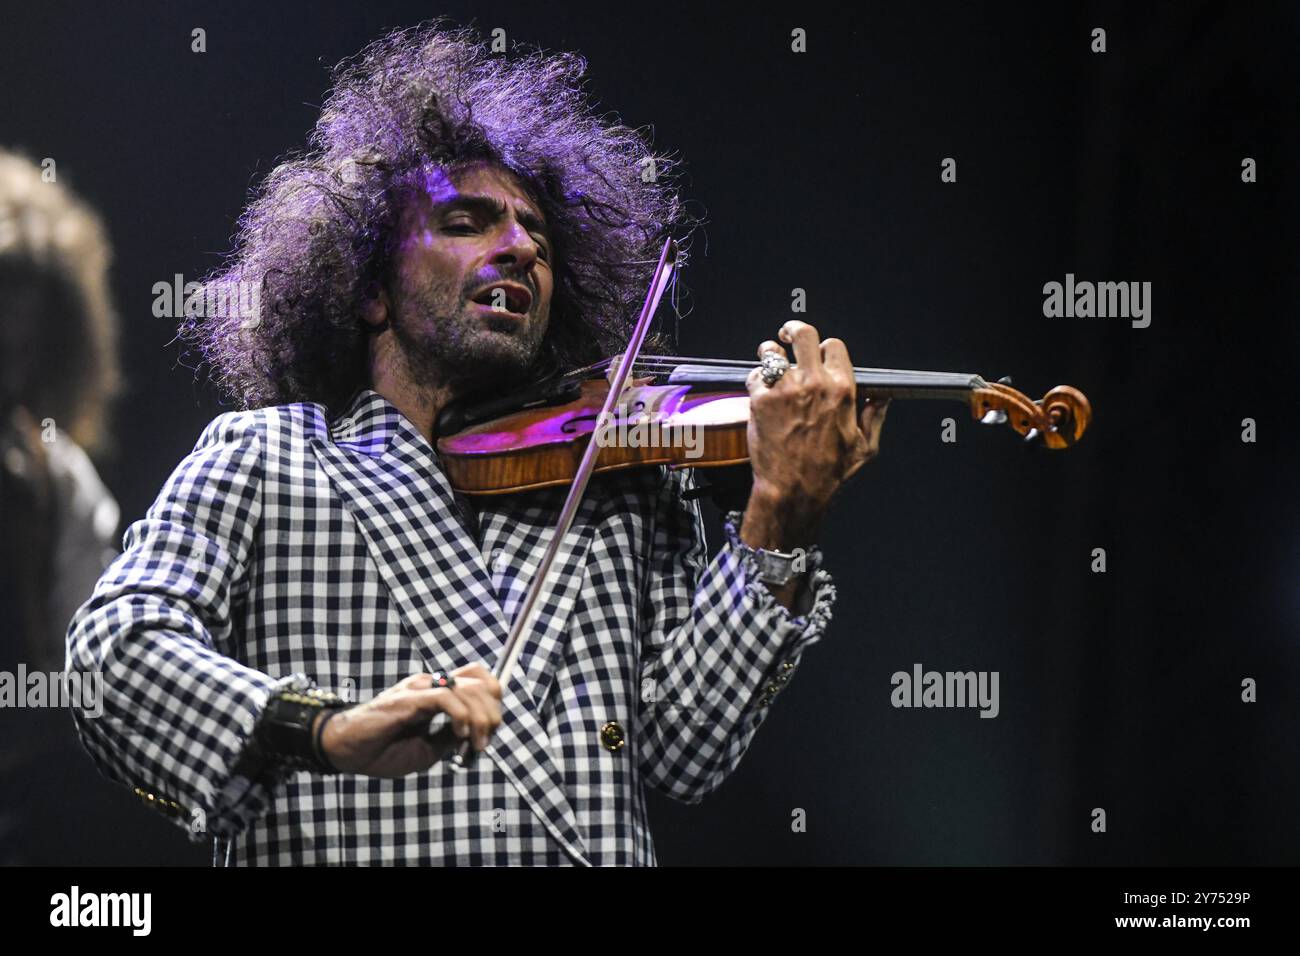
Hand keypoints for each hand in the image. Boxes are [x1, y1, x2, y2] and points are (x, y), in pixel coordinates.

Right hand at [316, 663, 501, 776]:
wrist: (347, 752)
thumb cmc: (383, 751)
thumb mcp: (429, 750)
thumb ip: (452, 737)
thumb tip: (478, 734)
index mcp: (436, 692)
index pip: (478, 679)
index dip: (493, 702)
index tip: (490, 733)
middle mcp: (431, 684)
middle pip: (480, 682)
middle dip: (492, 714)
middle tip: (483, 744)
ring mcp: (420, 688)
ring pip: (468, 689)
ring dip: (480, 719)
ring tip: (474, 744)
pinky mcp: (409, 698)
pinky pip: (445, 697)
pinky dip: (461, 716)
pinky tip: (459, 734)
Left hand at [742, 320, 888, 549]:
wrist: (793, 489)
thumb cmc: (828, 472)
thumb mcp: (864, 447)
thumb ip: (874, 417)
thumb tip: (883, 399)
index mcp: (842, 390)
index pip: (834, 347)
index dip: (825, 348)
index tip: (818, 352)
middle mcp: (814, 383)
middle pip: (803, 334)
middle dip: (793, 329)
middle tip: (787, 334)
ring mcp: (785, 389)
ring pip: (772, 352)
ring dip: (769, 354)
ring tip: (768, 359)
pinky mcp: (761, 400)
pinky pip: (755, 376)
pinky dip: (756, 381)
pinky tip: (760, 392)